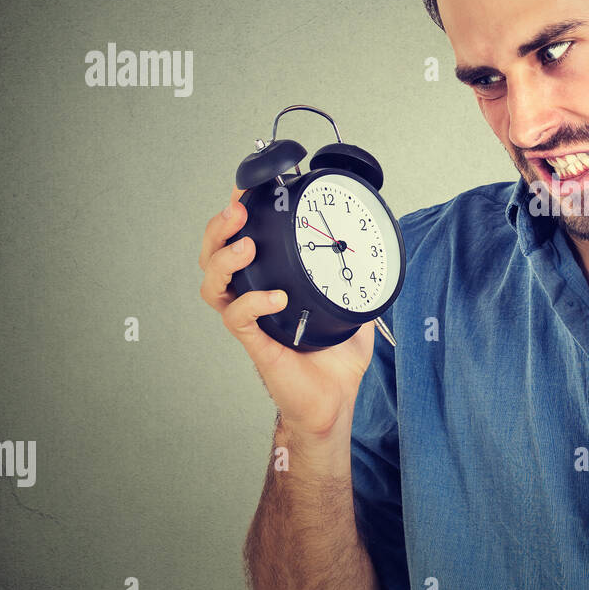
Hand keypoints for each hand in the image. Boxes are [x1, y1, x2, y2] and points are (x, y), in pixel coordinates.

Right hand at [198, 186, 376, 437]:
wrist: (333, 401)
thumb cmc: (335, 358)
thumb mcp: (353, 306)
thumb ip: (358, 278)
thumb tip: (375, 250)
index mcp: (270, 282)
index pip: (242, 242)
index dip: (236, 215)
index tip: (246, 188)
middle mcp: (253, 298)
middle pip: (213, 257)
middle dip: (218, 229)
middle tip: (238, 210)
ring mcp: (251, 321)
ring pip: (213, 285)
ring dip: (224, 259)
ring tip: (246, 245)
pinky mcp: (256, 344)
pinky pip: (238, 319)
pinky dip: (253, 303)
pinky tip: (275, 296)